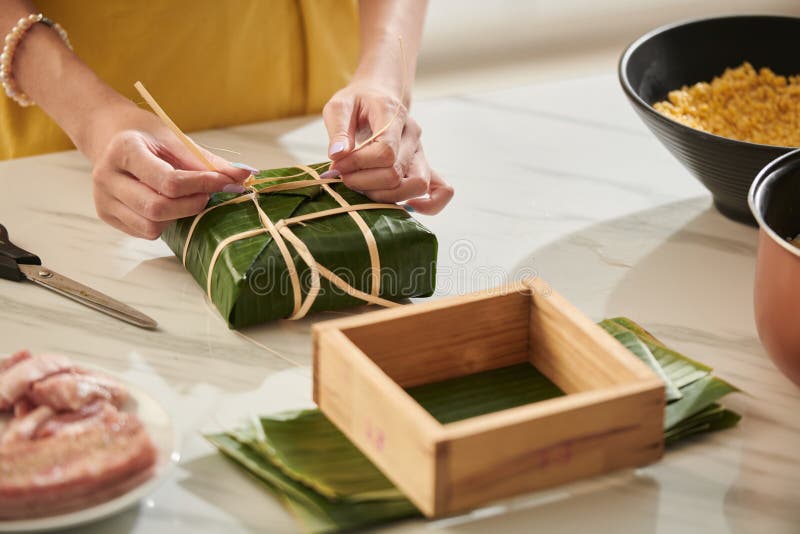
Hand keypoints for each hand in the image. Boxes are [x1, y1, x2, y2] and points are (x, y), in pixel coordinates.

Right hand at [87, 104, 250, 238]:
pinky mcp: (105, 214)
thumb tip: (246, 175)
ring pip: (151, 225)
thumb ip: (208, 161)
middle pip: (158, 208)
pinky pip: (144, 231)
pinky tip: (166, 204)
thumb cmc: (147, 137)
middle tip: (207, 194)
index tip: (224, 182)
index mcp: (124, 151)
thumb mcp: (176, 140)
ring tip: (185, 198)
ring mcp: (103, 199)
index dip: (202, 185)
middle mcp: (107, 177)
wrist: (110, 136)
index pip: (169, 181)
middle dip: (191, 205)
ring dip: (178, 215)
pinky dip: (164, 222)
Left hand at [322, 83, 452, 214]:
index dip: (359, 164)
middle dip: (365, 182)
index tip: (337, 165)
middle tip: (344, 176)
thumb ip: (337, 129)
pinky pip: (442, 189)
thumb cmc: (358, 102)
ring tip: (363, 188)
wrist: (379, 95)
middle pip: (397, 173)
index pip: (385, 151)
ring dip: (385, 195)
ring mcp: (420, 152)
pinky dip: (430, 205)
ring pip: (416, 185)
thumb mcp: (339, 106)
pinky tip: (408, 207)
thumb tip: (338, 155)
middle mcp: (412, 136)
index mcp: (393, 115)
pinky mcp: (423, 165)